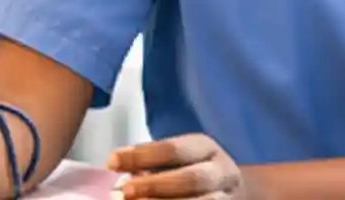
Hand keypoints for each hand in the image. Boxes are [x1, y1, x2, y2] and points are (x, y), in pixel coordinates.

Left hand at [108, 133, 245, 198]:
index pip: (173, 149)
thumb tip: (118, 171)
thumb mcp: (178, 157)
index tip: (112, 162)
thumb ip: (150, 162)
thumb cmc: (191, 170)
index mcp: (205, 148)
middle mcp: (221, 173)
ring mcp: (226, 198)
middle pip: (190, 179)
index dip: (142, 155)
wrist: (232, 190)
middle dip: (155, 186)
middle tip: (125, 191)